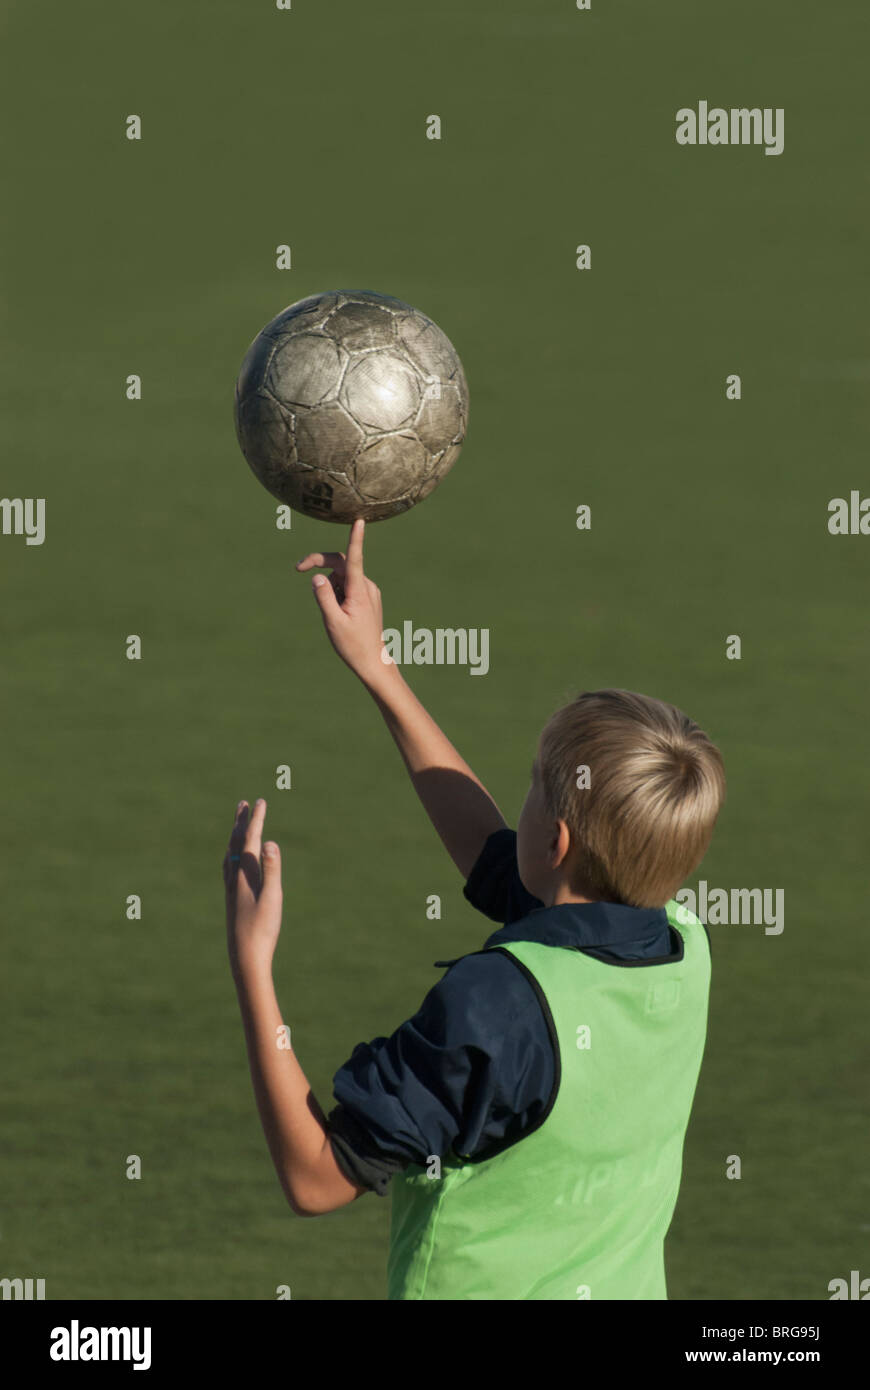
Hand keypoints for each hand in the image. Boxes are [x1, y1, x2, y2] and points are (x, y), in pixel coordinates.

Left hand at [223, 799, 282, 974]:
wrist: (243, 958)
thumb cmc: (261, 930)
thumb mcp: (273, 898)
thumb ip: (272, 869)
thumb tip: (270, 842)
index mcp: (244, 875)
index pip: (250, 840)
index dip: (256, 820)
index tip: (261, 801)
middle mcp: (233, 878)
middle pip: (235, 844)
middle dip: (241, 822)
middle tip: (243, 803)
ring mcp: (231, 889)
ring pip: (229, 856)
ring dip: (234, 838)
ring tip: (237, 827)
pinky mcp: (232, 899)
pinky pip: (228, 869)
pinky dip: (231, 856)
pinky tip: (233, 863)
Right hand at [295, 518, 392, 686]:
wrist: (372, 661)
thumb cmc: (352, 644)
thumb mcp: (332, 622)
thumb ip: (323, 597)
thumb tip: (316, 577)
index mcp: (359, 590)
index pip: (355, 559)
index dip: (355, 538)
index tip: (359, 521)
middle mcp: (367, 586)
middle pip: (341, 564)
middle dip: (320, 567)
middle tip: (298, 569)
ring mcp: (369, 591)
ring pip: (342, 577)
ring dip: (330, 587)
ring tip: (332, 613)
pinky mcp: (368, 597)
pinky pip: (347, 586)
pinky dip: (337, 593)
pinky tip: (340, 614)